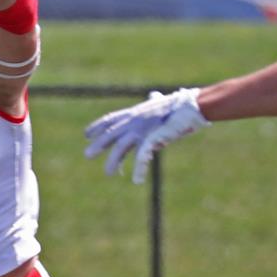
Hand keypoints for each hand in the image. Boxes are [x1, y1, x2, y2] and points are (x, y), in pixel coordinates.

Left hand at [84, 87, 209, 183]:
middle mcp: (133, 121)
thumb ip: (154, 101)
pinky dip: (139, 169)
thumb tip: (153, 95)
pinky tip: (136, 180)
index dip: (98, 127)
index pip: (110, 119)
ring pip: (121, 147)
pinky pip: (141, 157)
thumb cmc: (178, 104)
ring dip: (114, 161)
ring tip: (109, 173)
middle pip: (111, 134)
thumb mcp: (161, 102)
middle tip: (87, 156)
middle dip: (99, 145)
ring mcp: (141, 130)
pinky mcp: (151, 139)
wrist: (190, 106)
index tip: (87, 134)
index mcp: (134, 113)